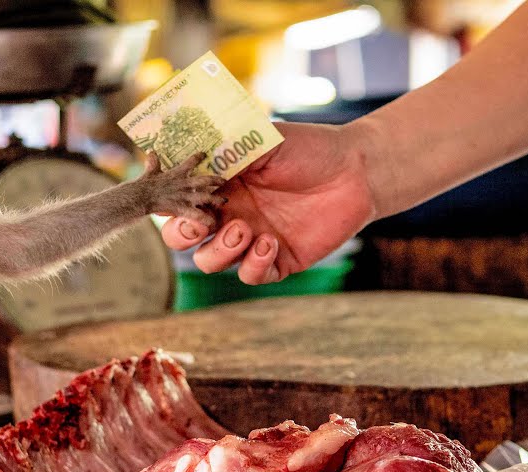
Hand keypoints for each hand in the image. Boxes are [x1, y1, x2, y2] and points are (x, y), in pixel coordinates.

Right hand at [137, 152, 225, 228]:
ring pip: (204, 197)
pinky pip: (195, 214)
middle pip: (203, 180)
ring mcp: (184, 196)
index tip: (204, 154)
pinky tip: (212, 222)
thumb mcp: (150, 171)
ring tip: (224, 200)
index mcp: (176, 173)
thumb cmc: (144, 184)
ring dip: (215, 199)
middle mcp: (184, 184)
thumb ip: (153, 163)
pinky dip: (204, 218)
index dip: (197, 158)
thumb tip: (151, 152)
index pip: (190, 162)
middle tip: (224, 180)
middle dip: (215, 180)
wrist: (140, 196)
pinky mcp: (181, 208)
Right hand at [162, 122, 377, 284]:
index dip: (171, 204)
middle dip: (183, 235)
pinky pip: (251, 275)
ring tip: (243, 230)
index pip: (179, 200)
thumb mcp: (263, 141)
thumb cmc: (309, 148)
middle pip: (184, 238)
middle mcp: (229, 214)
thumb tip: (191, 158)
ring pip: (211, 261)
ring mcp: (251, 239)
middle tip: (200, 224)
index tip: (177, 198)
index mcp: (218, 185)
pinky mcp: (277, 260)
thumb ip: (228, 151)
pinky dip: (253, 264)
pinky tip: (269, 242)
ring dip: (219, 250)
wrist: (356, 170)